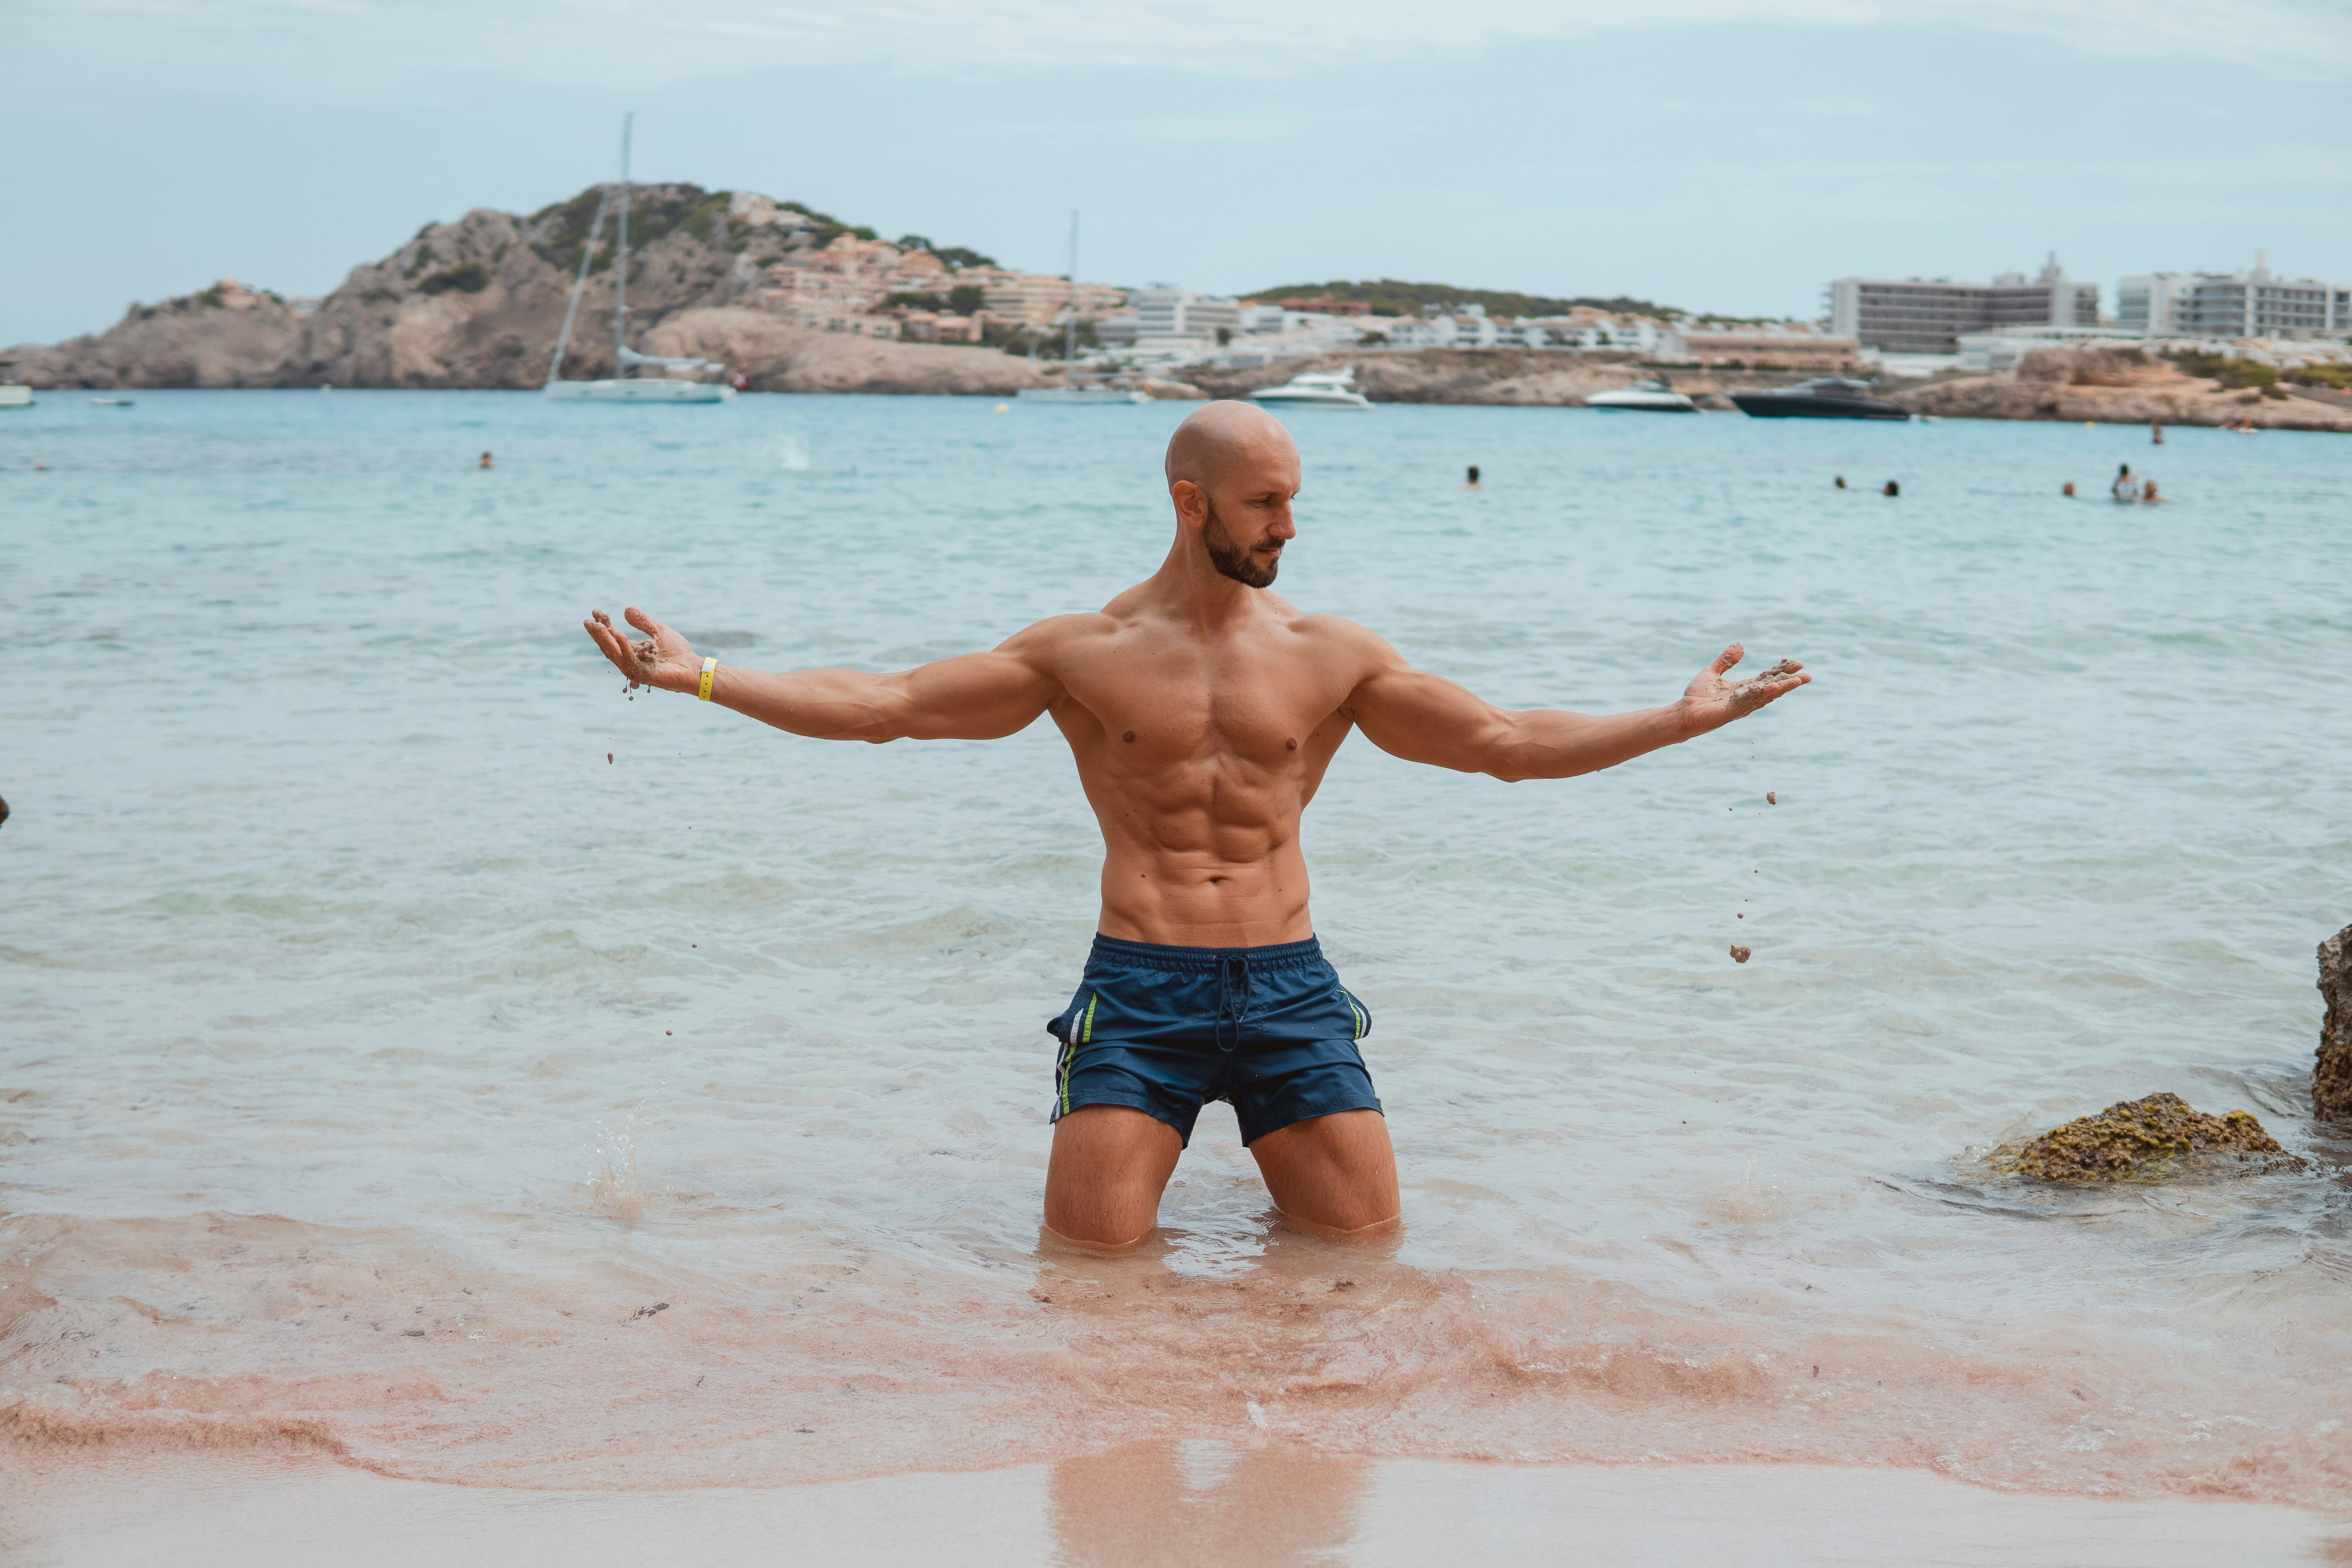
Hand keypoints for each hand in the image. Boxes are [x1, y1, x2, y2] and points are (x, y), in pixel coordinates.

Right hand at [583, 606, 700, 693]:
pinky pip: (630, 660)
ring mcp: (636, 669)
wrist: (692, 666)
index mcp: (632, 651)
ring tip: (599, 626)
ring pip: (616, 654)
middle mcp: (630, 661)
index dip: (604, 626)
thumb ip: (643, 622)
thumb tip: (626, 609)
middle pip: (610, 648)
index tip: (596, 612)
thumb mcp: (658, 631)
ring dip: (606, 640)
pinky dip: (624, 648)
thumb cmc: (677, 651)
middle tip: (589, 621)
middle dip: (599, 634)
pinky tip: (619, 635)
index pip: (613, 638)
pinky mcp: (643, 676)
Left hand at [1677, 643, 1808, 736]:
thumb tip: (1741, 645)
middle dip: (1790, 682)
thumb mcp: (1712, 672)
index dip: (1782, 671)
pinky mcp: (1733, 712)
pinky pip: (1751, 702)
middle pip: (1773, 688)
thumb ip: (1727, 660)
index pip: (1768, 678)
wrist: (1683, 712)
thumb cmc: (1696, 695)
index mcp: (1744, 688)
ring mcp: (1742, 706)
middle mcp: (1747, 698)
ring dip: (1783, 688)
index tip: (1797, 663)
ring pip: (1767, 696)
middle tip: (1808, 676)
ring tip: (1799, 681)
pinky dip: (1763, 694)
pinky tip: (1775, 688)